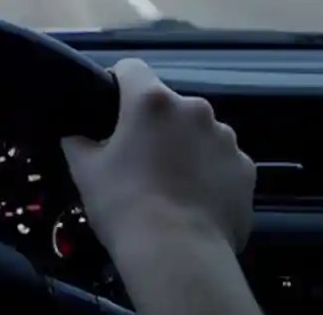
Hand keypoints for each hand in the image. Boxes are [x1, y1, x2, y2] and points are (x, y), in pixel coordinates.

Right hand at [62, 58, 254, 255]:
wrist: (177, 254)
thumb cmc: (124, 206)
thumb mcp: (84, 171)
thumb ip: (78, 141)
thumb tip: (76, 134)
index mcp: (152, 101)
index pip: (131, 68)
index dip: (118, 85)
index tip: (111, 109)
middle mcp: (194, 109)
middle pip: (168, 105)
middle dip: (154, 125)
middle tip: (138, 161)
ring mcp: (226, 139)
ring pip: (198, 132)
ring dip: (185, 148)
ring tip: (170, 186)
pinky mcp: (246, 169)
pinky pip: (221, 162)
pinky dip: (209, 174)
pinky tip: (195, 202)